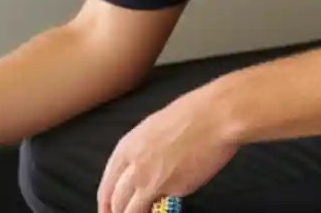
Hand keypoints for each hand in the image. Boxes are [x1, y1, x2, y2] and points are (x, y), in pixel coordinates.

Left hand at [97, 82, 240, 212]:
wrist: (214, 117)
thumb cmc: (193, 116)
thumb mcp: (155, 130)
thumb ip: (145, 152)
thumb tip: (145, 169)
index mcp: (127, 146)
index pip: (107, 183)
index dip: (106, 202)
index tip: (108, 211)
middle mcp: (132, 162)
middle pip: (114, 199)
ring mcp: (147, 176)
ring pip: (128, 209)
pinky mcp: (167, 187)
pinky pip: (152, 210)